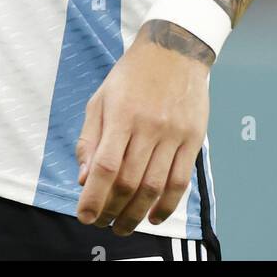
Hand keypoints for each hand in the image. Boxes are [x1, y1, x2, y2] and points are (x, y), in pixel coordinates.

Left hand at [75, 23, 211, 233]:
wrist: (174, 50)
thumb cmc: (131, 75)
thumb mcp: (101, 98)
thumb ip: (90, 138)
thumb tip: (83, 178)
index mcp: (121, 114)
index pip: (106, 166)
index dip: (94, 196)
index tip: (85, 216)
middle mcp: (148, 126)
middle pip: (130, 181)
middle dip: (113, 210)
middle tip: (102, 224)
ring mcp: (173, 134)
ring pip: (155, 186)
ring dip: (137, 214)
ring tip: (123, 227)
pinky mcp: (192, 139)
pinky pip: (180, 181)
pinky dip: (167, 205)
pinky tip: (154, 217)